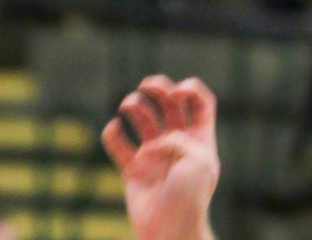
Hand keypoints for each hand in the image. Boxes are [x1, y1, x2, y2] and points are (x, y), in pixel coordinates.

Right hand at [103, 76, 219, 239]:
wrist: (170, 230)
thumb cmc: (190, 198)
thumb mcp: (198, 161)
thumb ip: (179, 139)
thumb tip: (153, 143)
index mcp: (199, 140)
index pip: (199, 103)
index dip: (190, 89)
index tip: (179, 91)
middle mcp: (177, 143)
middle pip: (168, 103)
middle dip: (158, 88)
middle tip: (148, 86)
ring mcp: (154, 155)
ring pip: (142, 117)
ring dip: (134, 103)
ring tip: (128, 106)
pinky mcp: (132, 168)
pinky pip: (117, 143)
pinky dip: (112, 132)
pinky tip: (114, 129)